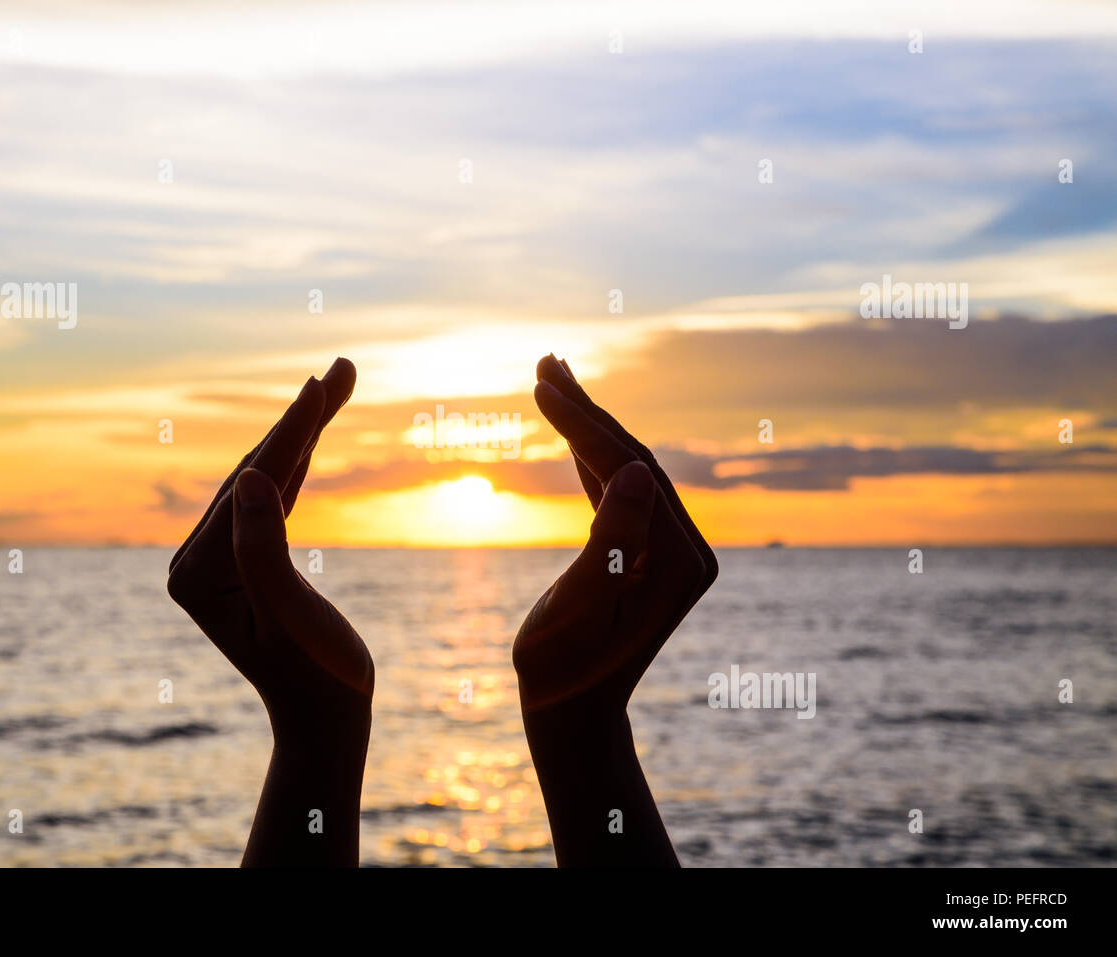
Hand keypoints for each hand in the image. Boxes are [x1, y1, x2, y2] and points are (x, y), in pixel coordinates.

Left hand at [167, 357, 372, 865]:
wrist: (327, 718)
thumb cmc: (317, 676)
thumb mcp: (291, 615)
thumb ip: (264, 546)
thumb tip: (250, 476)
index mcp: (197, 571)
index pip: (251, 486)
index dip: (293, 432)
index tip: (324, 383)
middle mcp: (197, 559)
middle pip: (256, 473)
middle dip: (302, 420)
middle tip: (342, 368)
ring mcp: (219, 559)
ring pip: (266, 480)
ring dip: (303, 433)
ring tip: (337, 382)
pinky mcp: (244, 561)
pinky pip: (274, 500)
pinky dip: (298, 463)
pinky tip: (313, 435)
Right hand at [513, 355, 716, 716]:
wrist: (573, 713)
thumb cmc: (565, 670)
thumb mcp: (581, 608)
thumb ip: (611, 540)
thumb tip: (634, 468)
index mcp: (681, 560)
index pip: (630, 471)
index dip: (583, 426)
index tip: (541, 386)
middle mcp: (689, 548)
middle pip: (634, 459)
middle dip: (587, 410)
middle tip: (545, 362)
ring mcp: (672, 549)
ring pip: (627, 469)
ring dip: (588, 425)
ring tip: (551, 377)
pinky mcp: (650, 552)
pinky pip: (620, 493)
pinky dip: (591, 458)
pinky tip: (569, 428)